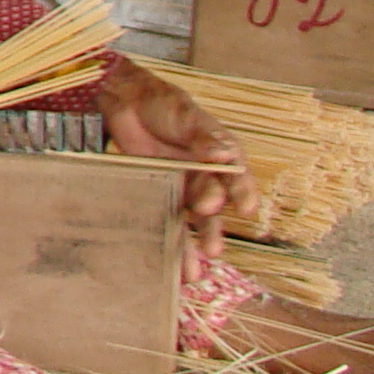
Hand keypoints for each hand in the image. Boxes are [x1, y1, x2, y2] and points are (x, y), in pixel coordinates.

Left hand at [101, 58, 260, 257]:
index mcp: (220, 156)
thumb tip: (223, 154)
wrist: (127, 101)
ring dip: (194, 246)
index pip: (237, 177)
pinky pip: (167, 220)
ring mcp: (182, 188)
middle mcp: (206, 176)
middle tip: (213, 248)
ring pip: (192, 221)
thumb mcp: (187, 116)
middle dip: (214, 229)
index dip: (242, 193)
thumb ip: (204, 137)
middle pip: (213, 206)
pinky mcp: (160, 195)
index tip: (246, 208)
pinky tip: (173, 265)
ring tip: (195, 272)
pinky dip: (171, 242)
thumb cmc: (164, 104)